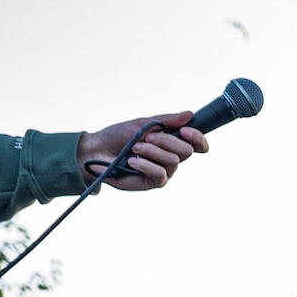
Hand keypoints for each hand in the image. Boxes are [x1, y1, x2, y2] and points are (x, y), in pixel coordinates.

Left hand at [76, 113, 205, 189]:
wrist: (98, 150)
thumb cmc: (118, 136)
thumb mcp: (143, 122)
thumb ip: (167, 120)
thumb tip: (189, 114)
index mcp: (172, 142)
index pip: (197, 144)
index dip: (198, 138)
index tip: (185, 131)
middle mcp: (171, 157)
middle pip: (187, 151)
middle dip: (166, 141)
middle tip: (147, 137)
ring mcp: (164, 171)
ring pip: (173, 161)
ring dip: (151, 151)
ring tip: (134, 148)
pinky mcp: (154, 182)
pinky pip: (160, 173)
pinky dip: (145, 164)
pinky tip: (132, 161)